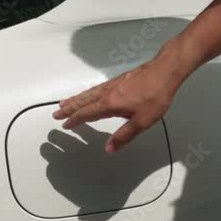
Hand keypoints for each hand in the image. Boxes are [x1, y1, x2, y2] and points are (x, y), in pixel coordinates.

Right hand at [53, 58, 183, 152]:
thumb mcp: (142, 121)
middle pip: (83, 101)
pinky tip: (88, 94)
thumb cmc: (155, 97)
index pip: (87, 113)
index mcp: (110, 104)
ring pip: (88, 93)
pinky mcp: (119, 80)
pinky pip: (96, 88)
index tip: (64, 124)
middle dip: (69, 108)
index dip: (75, 120)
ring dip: (75, 99)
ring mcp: (112, 84)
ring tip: (64, 102)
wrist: (165, 71)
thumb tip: (108, 149)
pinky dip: (86, 92)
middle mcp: (107, 92)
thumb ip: (124, 136)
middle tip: (56, 112)